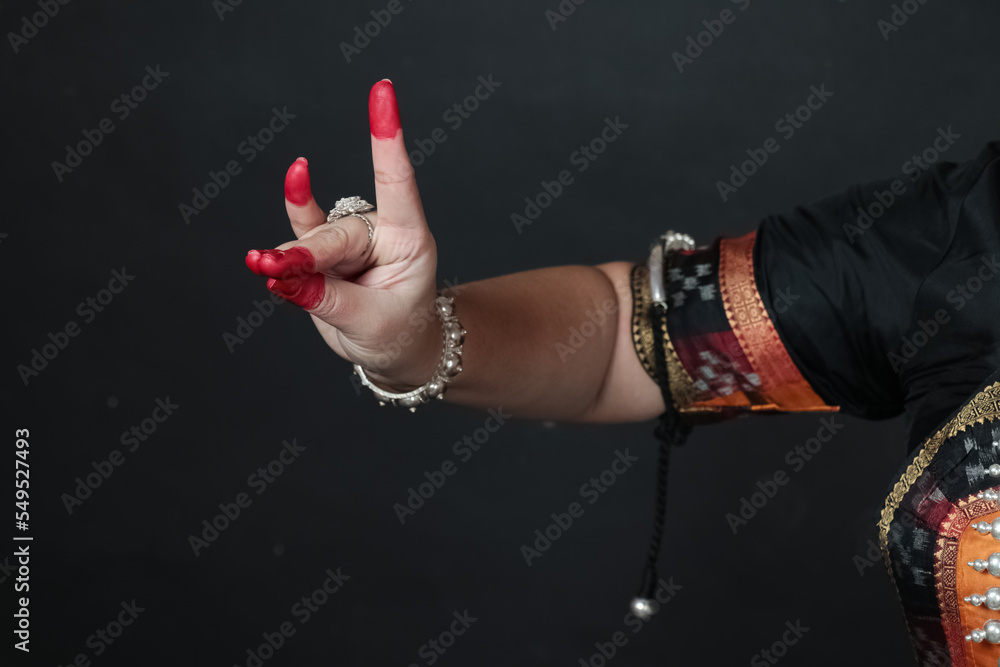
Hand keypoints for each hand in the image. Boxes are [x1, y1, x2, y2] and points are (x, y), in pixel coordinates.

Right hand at [245, 80, 442, 388]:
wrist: (397, 348)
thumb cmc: (398, 332)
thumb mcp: (371, 323)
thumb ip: (326, 298)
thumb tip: (280, 276)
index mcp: (408, 241)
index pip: (398, 183)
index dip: (387, 138)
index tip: (384, 92)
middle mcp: (380, 231)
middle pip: (336, 234)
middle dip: (306, 254)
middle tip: (272, 269)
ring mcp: (351, 238)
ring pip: (312, 240)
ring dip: (291, 259)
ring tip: (266, 270)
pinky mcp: (325, 248)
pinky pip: (302, 229)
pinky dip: (288, 223)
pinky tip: (288, 186)